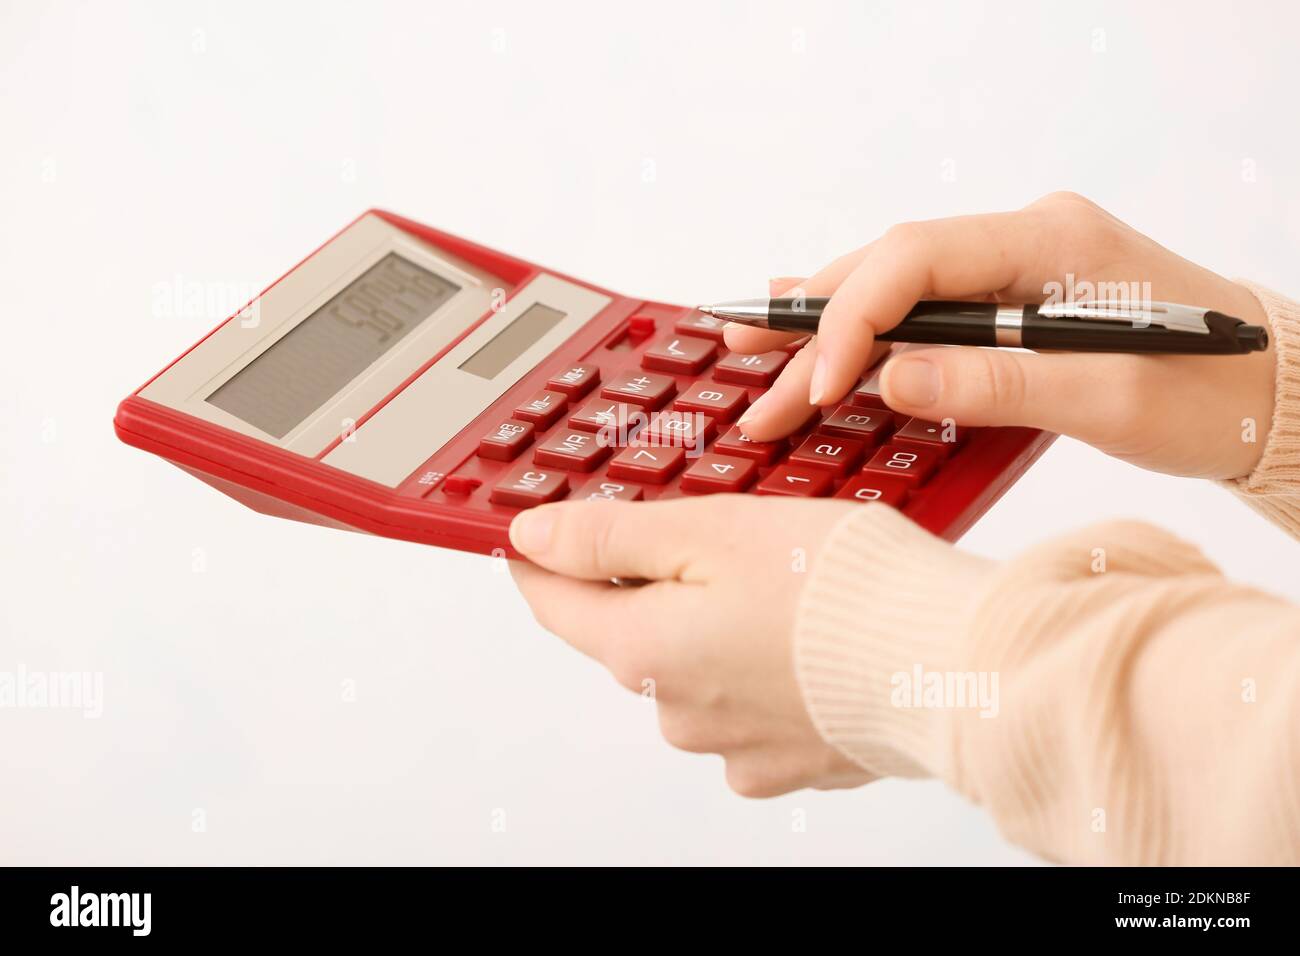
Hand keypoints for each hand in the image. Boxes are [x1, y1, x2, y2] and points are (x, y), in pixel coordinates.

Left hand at [508, 495, 873, 796]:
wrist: (952, 667)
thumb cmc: (840, 589)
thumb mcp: (709, 531)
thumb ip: (610, 537)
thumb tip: (533, 540)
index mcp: (644, 651)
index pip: (554, 603)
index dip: (541, 558)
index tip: (540, 532)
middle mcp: (675, 713)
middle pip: (633, 634)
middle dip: (658, 585)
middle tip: (717, 538)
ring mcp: (733, 747)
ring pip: (697, 671)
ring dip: (718, 630)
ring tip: (787, 588)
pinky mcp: (789, 762)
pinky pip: (753, 707)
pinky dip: (767, 671)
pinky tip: (810, 640)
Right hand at [728, 192, 1275, 479]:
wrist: (1268, 396)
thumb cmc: (1207, 392)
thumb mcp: (1107, 397)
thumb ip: (996, 383)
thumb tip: (889, 377)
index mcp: (1048, 240)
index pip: (917, 259)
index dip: (852, 319)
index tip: (819, 385)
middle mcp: (1023, 241)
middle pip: (890, 272)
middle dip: (813, 326)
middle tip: (744, 366)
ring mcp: (1015, 270)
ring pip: (897, 294)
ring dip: (827, 337)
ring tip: (753, 364)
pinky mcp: (1012, 306)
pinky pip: (922, 311)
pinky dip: (867, 335)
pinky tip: (815, 340)